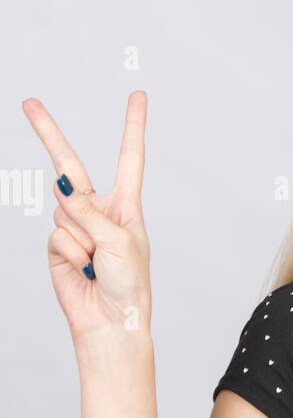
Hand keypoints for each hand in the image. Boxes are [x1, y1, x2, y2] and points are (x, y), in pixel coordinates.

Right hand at [23, 92, 151, 344]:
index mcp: (125, 205)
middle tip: (28, 102)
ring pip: (64, 209)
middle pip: (69, 164)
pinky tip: (86, 269)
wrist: (112, 323)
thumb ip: (90, 211)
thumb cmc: (130, 284)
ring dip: (83, 237)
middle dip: (48, 133)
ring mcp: (75, 227)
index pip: (128, 157)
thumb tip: (61, 185)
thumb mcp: (121, 241)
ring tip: (98, 261)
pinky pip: (58, 234)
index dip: (132, 126)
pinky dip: (72, 252)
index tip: (138, 95)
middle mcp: (98, 211)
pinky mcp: (58, 247)